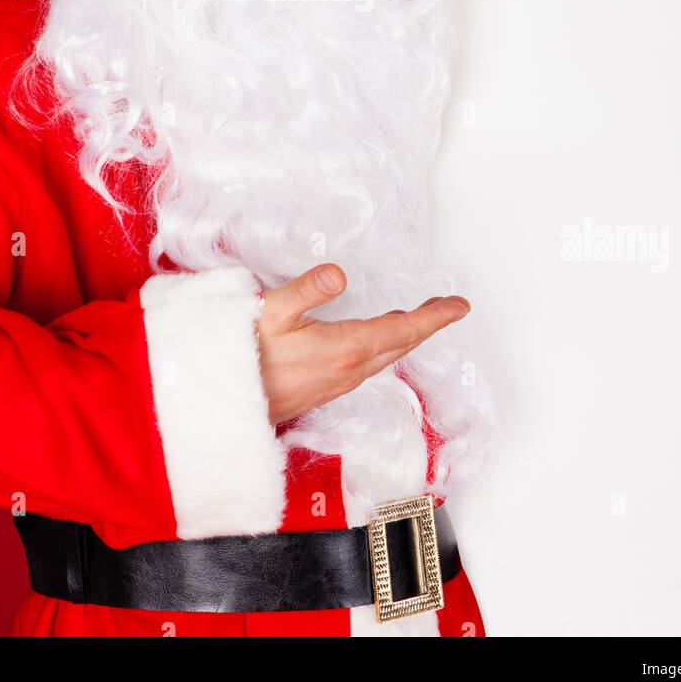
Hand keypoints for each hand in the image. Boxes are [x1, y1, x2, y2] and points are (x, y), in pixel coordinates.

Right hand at [256, 264, 470, 425]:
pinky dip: (384, 348)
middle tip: (448, 307)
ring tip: (418, 318)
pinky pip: (368, 367)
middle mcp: (348, 371)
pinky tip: (378, 342)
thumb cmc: (240, 354)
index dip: (434, 317)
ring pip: (384, 357)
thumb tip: (339, 274)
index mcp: (344, 349)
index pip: (402, 331)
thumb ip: (306, 290)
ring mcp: (337, 384)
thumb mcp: (270, 312)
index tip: (460, 306)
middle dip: (426, 325)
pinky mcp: (324, 390)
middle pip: (400, 345)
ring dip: (405, 337)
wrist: (220, 407)